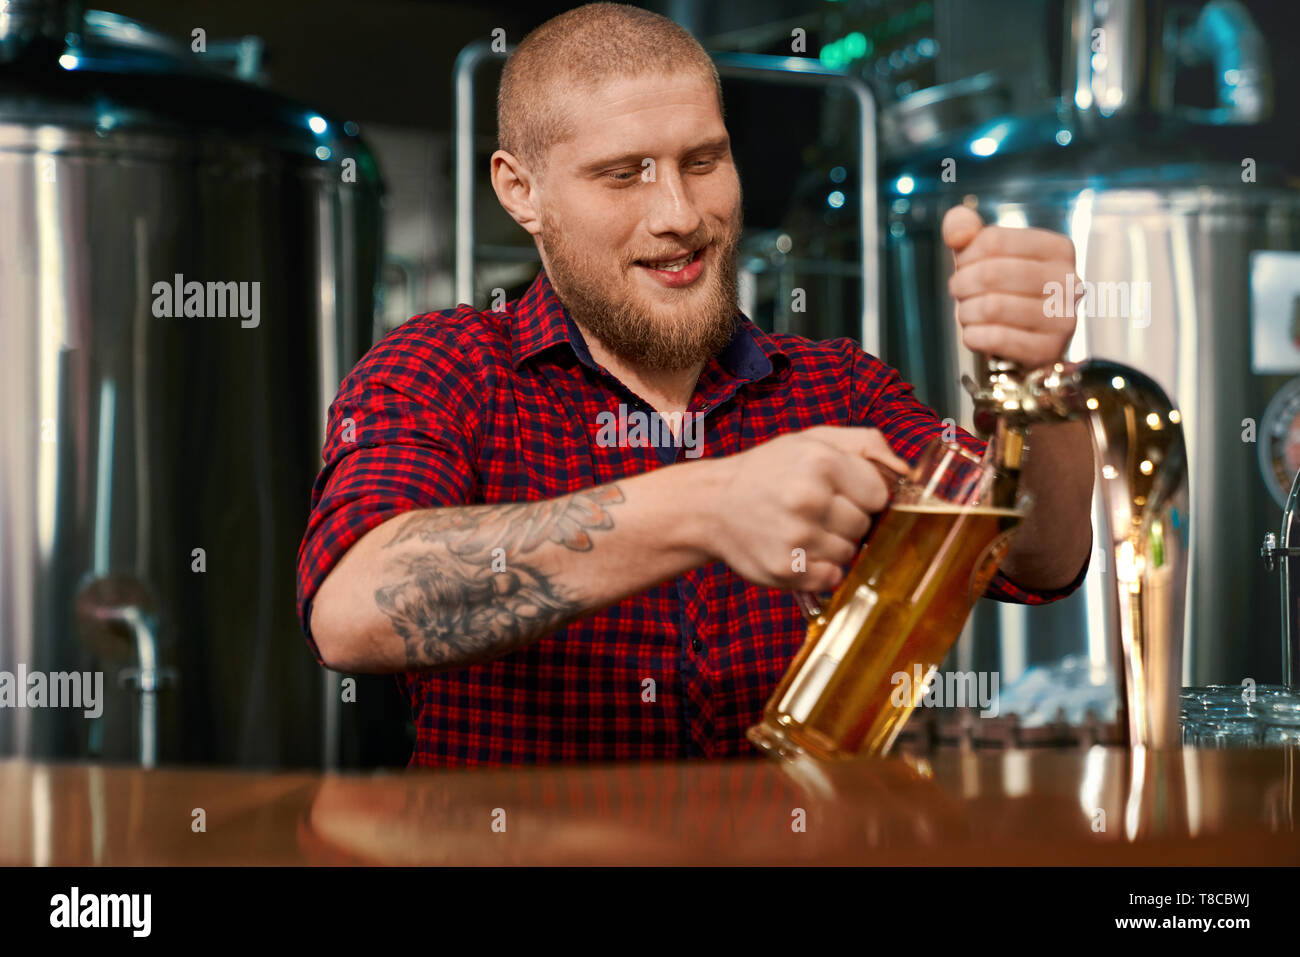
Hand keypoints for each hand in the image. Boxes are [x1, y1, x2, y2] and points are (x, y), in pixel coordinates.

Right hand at [704, 426, 908, 592]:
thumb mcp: (812, 440)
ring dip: (833, 546)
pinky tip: (798, 551)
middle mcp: (809, 498)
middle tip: (816, 512)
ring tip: (803, 530)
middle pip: (864, 526)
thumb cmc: (768, 471)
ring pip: (849, 553)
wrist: (711, 505)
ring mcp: (797, 537)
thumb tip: (907, 472)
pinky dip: (820, 570)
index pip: (879, 494)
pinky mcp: (787, 569)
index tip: (839, 493)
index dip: (862, 495)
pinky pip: (831, 578)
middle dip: (847, 521)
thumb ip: (865, 444)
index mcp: (821, 461)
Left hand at [942, 205, 1077, 367]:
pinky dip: (973, 336)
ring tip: (967, 312)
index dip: (966, 254)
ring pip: (993, 307)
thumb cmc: (1000, 288)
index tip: (963, 265)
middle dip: (962, 283)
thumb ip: (964, 228)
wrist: (1020, 338)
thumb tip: (957, 232)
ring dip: (965, 311)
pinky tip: (974, 333)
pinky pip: (997, 339)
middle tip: (958, 291)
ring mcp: (1064, 319)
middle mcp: (1070, 282)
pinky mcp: (1049, 350)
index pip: (995, 240)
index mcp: (1058, 249)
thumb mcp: (982, 252)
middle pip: (993, 274)